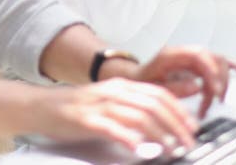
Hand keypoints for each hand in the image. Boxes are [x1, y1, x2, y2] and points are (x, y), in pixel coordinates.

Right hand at [36, 78, 198, 151]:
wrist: (42, 106)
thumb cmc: (76, 108)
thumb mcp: (109, 100)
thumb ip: (132, 107)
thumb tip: (160, 121)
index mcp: (122, 86)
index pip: (159, 94)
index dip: (180, 110)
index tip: (192, 126)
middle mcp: (114, 92)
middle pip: (154, 105)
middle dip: (176, 125)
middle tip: (187, 142)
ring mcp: (100, 105)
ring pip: (138, 115)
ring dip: (159, 134)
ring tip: (170, 149)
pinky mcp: (86, 120)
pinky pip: (111, 127)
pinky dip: (128, 137)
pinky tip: (138, 148)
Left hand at [129, 46, 235, 118]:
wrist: (136, 80)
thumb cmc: (142, 83)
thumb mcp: (153, 88)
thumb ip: (174, 87)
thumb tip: (196, 86)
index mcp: (171, 54)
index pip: (199, 55)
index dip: (210, 72)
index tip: (215, 91)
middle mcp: (184, 53)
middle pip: (212, 59)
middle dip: (218, 81)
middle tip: (214, 101)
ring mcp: (191, 58)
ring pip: (217, 63)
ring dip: (220, 83)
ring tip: (214, 101)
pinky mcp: (196, 65)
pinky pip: (217, 63)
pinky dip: (231, 66)